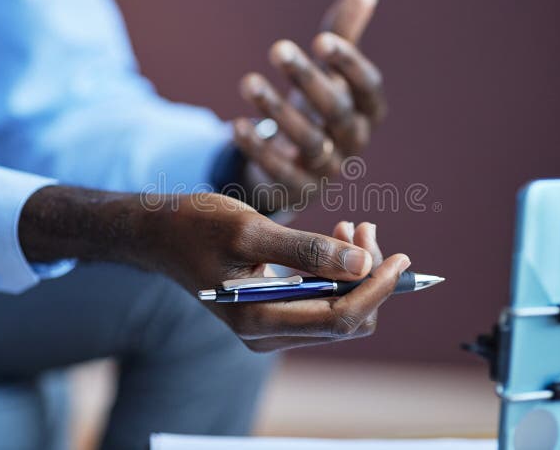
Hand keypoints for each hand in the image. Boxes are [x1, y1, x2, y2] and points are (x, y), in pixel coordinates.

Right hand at [19, 187, 408, 351]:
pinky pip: (321, 301)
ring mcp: (269, 325)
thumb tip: (363, 266)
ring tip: (352, 227)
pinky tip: (337, 236)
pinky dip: (337, 271)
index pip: (341, 320)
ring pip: (337, 310)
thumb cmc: (195, 225)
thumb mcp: (250, 230)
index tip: (400, 257)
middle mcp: (266, 333)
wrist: (158, 233)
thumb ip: (306, 250)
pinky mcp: (272, 310)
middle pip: (346, 320)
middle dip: (366, 276)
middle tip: (362, 228)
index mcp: (258, 320)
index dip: (377, 290)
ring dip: (354, 270)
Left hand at [232, 0, 386, 209]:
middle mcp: (353, 141)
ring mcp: (329, 169)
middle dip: (308, 79)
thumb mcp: (329, 74)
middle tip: (277, 48)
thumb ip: (343, 36)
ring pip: (309, 140)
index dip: (349, 64)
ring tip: (248, 82)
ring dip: (277, 111)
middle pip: (337, 110)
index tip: (320, 40)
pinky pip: (281, 171)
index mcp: (367, 111)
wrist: (297, 166)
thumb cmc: (316, 108)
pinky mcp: (299, 188)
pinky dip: (260, 148)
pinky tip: (236, 126)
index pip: (368, 87)